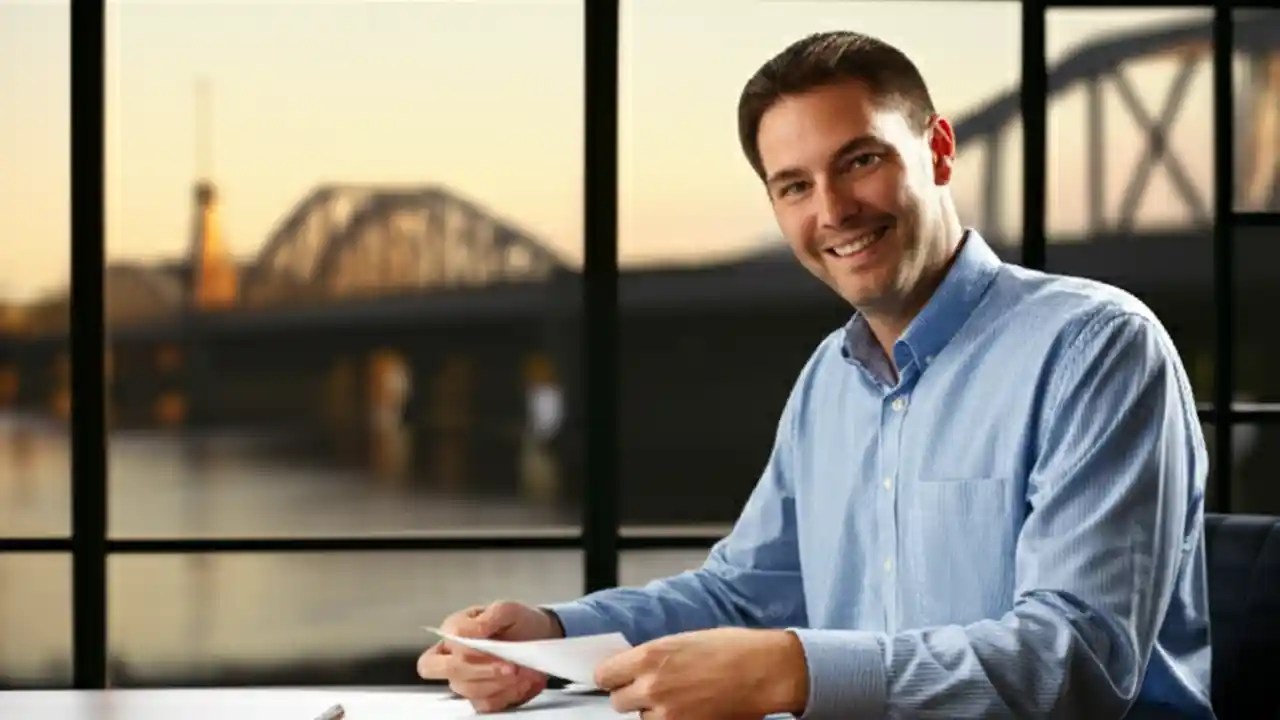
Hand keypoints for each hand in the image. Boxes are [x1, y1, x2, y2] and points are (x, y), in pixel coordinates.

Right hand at [416, 601, 563, 712]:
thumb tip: (477, 630)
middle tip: (510, 667)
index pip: (450, 643)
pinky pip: (485, 704)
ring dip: (500, 683)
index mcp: (454, 630)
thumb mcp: (509, 609)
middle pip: (448, 670)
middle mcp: (452, 656)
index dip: (471, 649)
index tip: (498, 647)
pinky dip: (507, 695)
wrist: (538, 638)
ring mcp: (464, 679)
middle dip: (481, 671)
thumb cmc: (518, 622)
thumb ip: (492, 614)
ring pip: (469, 690)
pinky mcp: (480, 697)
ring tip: (524, 672)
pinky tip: (523, 683)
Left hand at [594, 628, 808, 718]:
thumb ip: (652, 656)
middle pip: (618, 701)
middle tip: (652, 687)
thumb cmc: (731, 649)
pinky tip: (689, 708)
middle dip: (631, 694)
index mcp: (649, 657)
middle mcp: (652, 687)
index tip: (618, 677)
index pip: (604, 675)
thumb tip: (632, 666)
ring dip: (653, 710)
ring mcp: (667, 714)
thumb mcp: (682, 640)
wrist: (764, 671)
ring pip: (641, 717)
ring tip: (679, 697)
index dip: (612, 676)